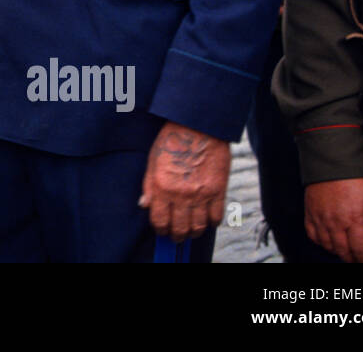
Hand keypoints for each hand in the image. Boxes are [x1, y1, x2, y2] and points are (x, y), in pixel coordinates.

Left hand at [139, 122, 230, 241]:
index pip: (160, 220)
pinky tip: (207, 219)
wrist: (198, 126)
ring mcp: (202, 194)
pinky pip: (216, 216)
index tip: (162, 230)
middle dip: (177, 236)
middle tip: (177, 236)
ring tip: (191, 231)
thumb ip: (149, 186)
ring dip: (194, 233)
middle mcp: (182, 194)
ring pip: (199, 227)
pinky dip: (211, 222)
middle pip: (180, 228)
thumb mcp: (152, 161)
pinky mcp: (218, 190)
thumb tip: (144, 204)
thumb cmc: (172, 141)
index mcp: (162, 187)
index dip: (160, 229)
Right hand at [304, 178, 362, 262]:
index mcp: (355, 219)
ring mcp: (321, 217)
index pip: (361, 249)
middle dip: (352, 258)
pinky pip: (312, 234)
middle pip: (343, 250)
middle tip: (357, 259)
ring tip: (344, 251)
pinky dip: (319, 242)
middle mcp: (336, 221)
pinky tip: (326, 241)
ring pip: (327, 245)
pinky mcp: (310, 211)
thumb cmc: (355, 176)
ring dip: (337, 251)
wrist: (332, 159)